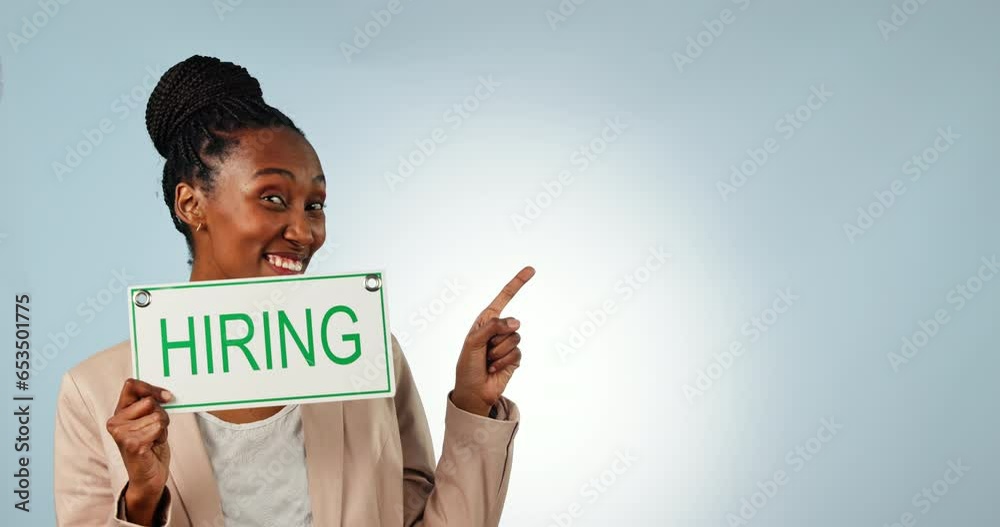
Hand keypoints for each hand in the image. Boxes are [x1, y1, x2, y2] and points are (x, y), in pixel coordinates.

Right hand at [106, 378, 172, 524]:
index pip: (131, 385)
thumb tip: (166, 394)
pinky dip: (161, 436)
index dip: (151, 388)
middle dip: (161, 414)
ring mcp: (121, 433)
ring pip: (157, 415)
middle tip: (155, 431)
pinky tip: (152, 446)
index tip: (167, 397)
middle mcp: (115, 421)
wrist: (149, 477)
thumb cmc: (151, 447)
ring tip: (153, 440)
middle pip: (150, 401)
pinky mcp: (131, 444)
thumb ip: (151, 404)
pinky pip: (158, 427)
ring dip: (162, 428)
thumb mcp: (150, 420)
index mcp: (119, 412)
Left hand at [453, 266, 534, 415]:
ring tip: (487, 361)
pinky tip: (494, 368)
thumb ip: (493, 327)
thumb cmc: (467, 365)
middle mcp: (498, 329)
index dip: (517, 283)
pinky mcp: (515, 357)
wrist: (473, 391)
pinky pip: (517, 353)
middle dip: (495, 339)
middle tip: (483, 351)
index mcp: (485, 321)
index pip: (503, 298)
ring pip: (514, 339)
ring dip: (498, 353)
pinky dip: (504, 362)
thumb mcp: (473, 342)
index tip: (531, 270)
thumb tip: (517, 322)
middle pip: (510, 324)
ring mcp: (507, 343)